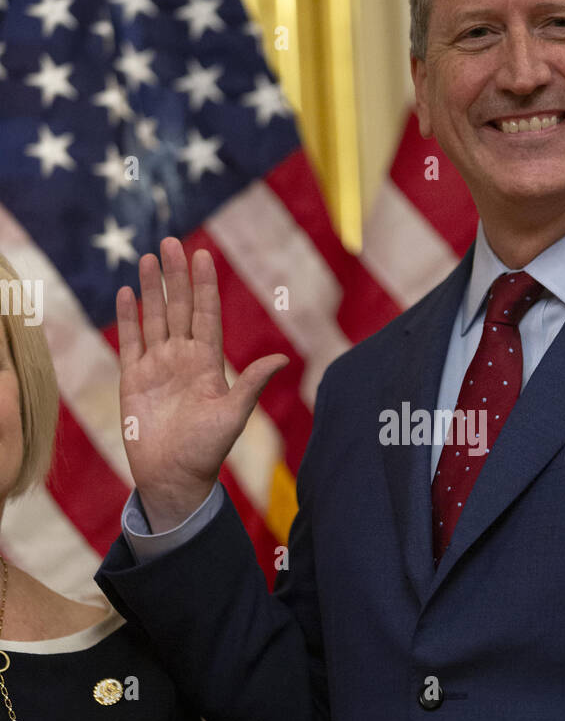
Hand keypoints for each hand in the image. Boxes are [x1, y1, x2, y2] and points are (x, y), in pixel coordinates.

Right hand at [116, 237, 288, 531]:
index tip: (202, 254)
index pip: (206, 314)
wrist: (172, 477)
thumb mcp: (233, 415)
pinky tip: (127, 293)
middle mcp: (183, 359)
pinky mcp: (133, 379)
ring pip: (154, 318)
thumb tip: (282, 358)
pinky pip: (130, 341)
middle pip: (179, 308)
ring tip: (149, 258)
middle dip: (175, 276)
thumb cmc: (206, 450)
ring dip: (151, 289)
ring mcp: (157, 367)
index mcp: (208, 364)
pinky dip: (128, 318)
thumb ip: (252, 384)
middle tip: (171, 242)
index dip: (204, 285)